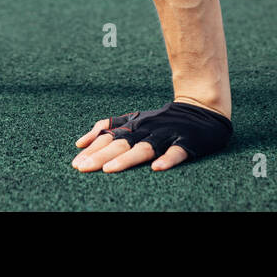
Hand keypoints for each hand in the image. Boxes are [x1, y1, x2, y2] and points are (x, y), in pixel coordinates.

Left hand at [71, 101, 232, 172]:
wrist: (200, 107)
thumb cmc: (160, 119)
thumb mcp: (133, 120)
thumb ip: (107, 128)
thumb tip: (79, 143)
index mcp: (134, 125)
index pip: (109, 137)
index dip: (92, 150)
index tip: (76, 163)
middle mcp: (147, 129)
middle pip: (121, 143)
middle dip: (101, 156)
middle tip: (83, 168)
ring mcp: (166, 135)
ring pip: (144, 148)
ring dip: (127, 158)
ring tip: (110, 169)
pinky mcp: (186, 142)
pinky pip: (177, 152)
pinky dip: (167, 159)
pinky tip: (157, 168)